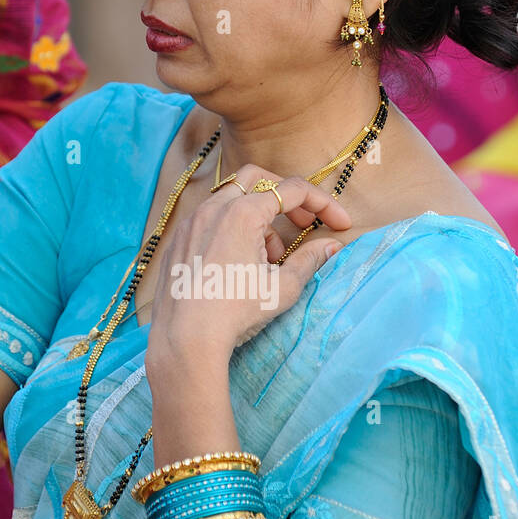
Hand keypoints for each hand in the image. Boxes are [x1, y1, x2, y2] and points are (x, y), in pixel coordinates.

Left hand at [145, 163, 351, 364]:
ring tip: (269, 259)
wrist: (184, 338)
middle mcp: (213, 209)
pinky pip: (210, 220)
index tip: (340, 223)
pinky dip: (232, 230)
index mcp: (242, 213)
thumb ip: (310, 260)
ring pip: (232, 201)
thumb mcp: (282, 288)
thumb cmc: (235, 312)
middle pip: (257, 180)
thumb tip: (332, 246)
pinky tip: (238, 264)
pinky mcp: (177, 241)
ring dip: (258, 220)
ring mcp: (191, 223)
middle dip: (286, 197)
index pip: (293, 190)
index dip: (323, 203)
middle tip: (303, 224)